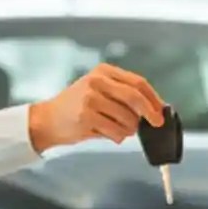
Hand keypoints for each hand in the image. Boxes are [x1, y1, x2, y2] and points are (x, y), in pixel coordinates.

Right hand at [28, 64, 163, 151]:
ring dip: (130, 129)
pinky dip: (119, 137)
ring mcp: (90, 98)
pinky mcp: (86, 116)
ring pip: (127, 118)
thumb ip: (123, 95)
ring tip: (121, 130)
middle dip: (150, 113)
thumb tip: (154, 109)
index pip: (137, 82)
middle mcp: (96, 81)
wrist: (47, 120)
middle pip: (135, 97)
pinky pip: (116, 131)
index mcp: (103, 71)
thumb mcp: (98, 91)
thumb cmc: (77, 107)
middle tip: (156, 123)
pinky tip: (110, 134)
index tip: (161, 111)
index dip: (153, 98)